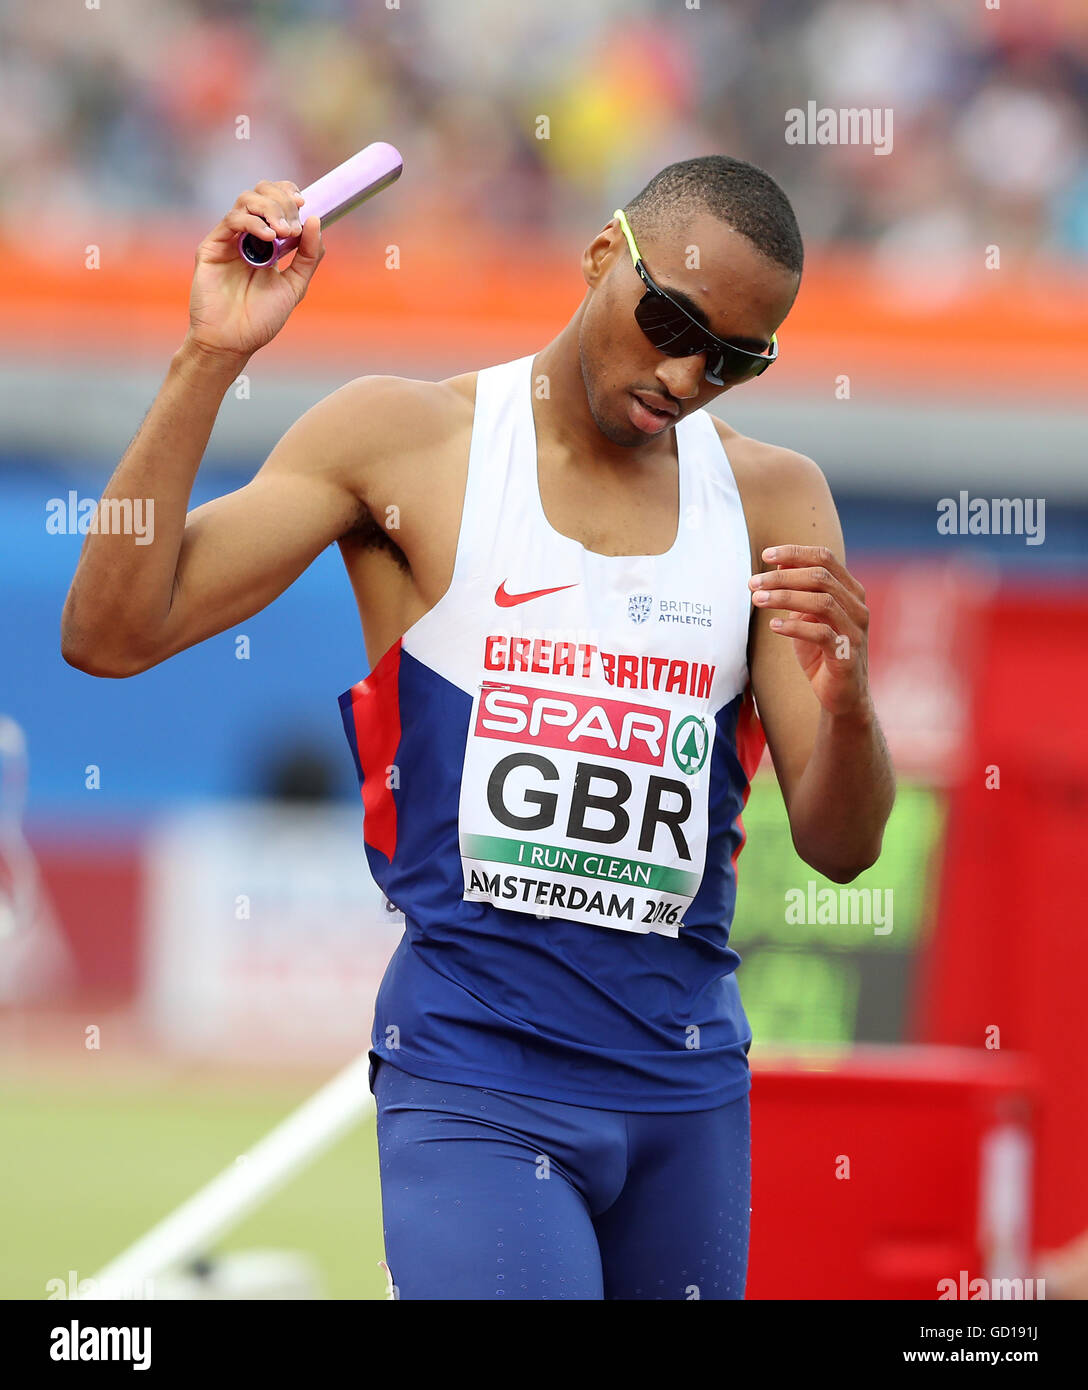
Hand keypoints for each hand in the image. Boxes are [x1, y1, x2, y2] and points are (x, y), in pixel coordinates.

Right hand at [185, 179, 325, 362]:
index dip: (288, 193)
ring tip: (283, 232)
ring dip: (270, 210)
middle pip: (261, 193)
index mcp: (267, 242)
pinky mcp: (212, 246)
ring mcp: (229, 239)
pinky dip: (253, 223)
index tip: (304, 202)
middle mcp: (247, 235)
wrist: (234, 341)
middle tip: (293, 226)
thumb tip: (316, 220)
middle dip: (282, 201)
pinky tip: (268, 238)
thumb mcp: (295, 286)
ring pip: (246, 200)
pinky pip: (232, 220)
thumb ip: (308, 256)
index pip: (276, 201)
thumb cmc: (261, 318)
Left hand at [748, 544, 871, 717]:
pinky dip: (795, 627)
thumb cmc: (821, 652)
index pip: (825, 559)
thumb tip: (779, 563)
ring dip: (784, 598)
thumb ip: (798, 591)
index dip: (795, 553)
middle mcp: (857, 607)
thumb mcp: (806, 617)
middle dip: (782, 577)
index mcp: (850, 591)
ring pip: (821, 602)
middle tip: (753, 583)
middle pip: (820, 577)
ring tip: (757, 600)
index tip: (765, 555)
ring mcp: (855, 630)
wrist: (841, 694)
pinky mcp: (847, 654)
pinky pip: (821, 633)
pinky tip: (774, 626)